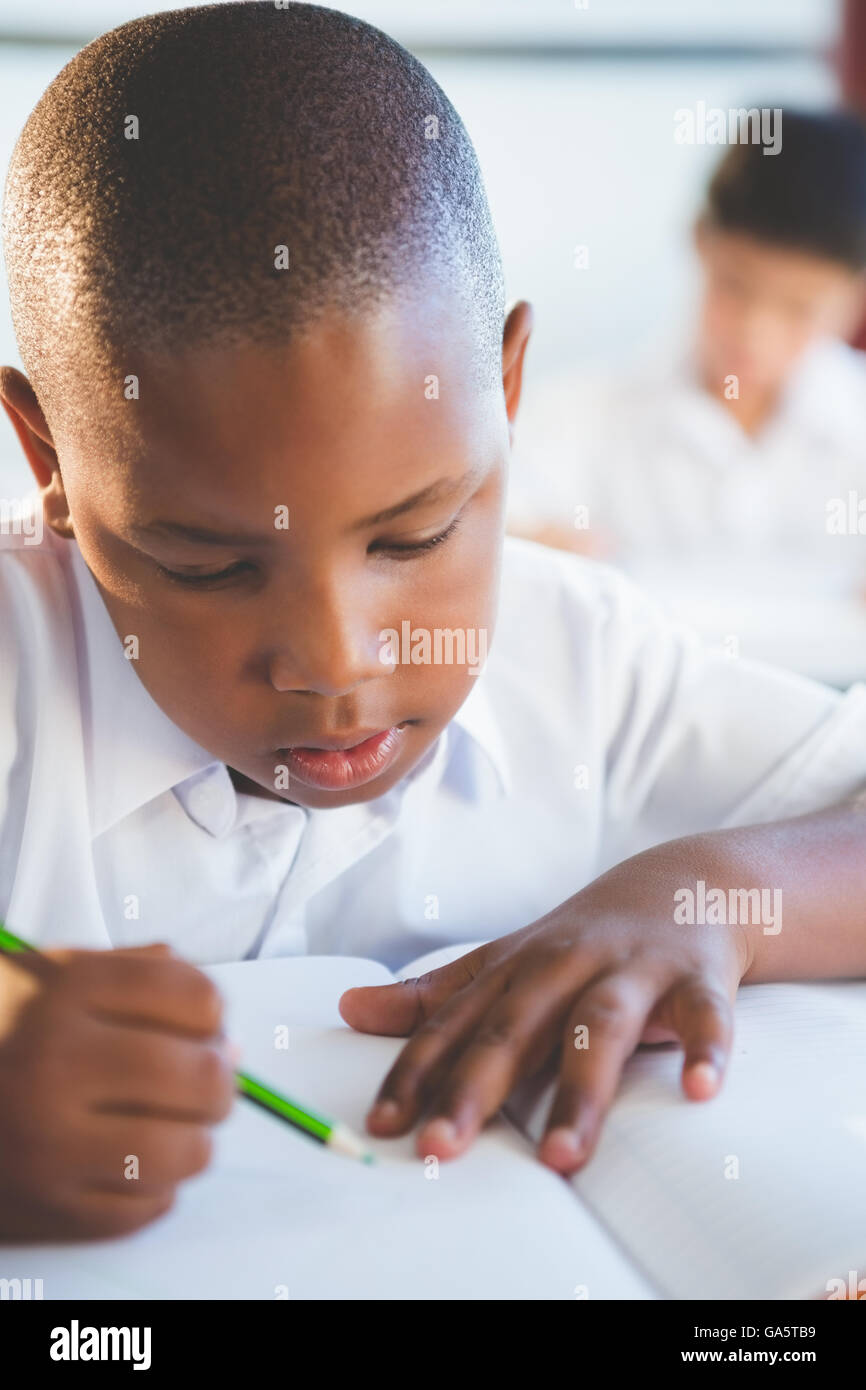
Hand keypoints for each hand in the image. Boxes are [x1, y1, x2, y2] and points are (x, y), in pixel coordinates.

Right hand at [0, 942, 236, 1241]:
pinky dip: (154, 1187)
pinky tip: (128, 1162)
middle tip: (203, 1082)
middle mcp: (57, 1064)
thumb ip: (139, 976)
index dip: (212, 1013)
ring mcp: (49, 1143)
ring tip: (172, 1125)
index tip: (200, 1023)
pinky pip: (145, 1208)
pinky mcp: (45, 1208)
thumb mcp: (53, 973)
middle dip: (218, 1080)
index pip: (195, 999)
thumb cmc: (3, 1032)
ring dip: (195, 1139)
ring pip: (184, 1152)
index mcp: (66, 992)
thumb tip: (226, 1037)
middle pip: (201, 1078)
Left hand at [339, 855, 752, 1173]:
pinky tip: (700, 1089)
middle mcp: (565, 965)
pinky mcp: (696, 978)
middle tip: (442, 1147)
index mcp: (515, 968)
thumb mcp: (504, 962)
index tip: (384, 1124)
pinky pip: (703, 1015)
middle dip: (475, 1088)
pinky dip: (705, 1048)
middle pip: (515, 1027)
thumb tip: (349, 1008)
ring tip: (560, 1156)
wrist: (681, 884)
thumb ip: (433, 996)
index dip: (416, 1073)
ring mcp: (632, 969)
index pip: (455, 1024)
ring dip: (580, 1090)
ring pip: (600, 1027)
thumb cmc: (580, 940)